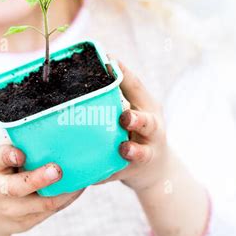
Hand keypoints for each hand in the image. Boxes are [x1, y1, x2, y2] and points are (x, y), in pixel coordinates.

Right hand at [0, 143, 85, 235]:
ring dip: (64, 191)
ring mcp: (12, 212)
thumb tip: (45, 131)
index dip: (9, 155)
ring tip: (81, 177)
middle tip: (57, 170)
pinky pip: (50, 211)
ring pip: (42, 203)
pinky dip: (66, 198)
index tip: (20, 154)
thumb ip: (15, 149)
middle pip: (18, 188)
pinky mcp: (26, 223)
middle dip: (39, 179)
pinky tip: (77, 187)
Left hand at [95, 56, 168, 194]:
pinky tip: (95, 177)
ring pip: (142, 152)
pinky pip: (120, 174)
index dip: (124, 73)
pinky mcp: (137, 172)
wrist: (156, 171)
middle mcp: (153, 128)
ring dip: (133, 150)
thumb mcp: (132, 108)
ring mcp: (148, 152)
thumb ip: (113, 95)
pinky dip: (108, 175)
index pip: (137, 87)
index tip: (108, 59)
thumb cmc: (136, 131)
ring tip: (124, 149)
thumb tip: (79, 73)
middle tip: (125, 117)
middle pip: (148, 122)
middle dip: (137, 119)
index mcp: (147, 106)